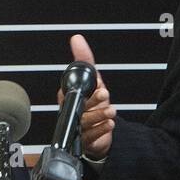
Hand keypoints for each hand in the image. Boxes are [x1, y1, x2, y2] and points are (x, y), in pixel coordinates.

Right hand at [68, 33, 113, 159]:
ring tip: (111, 111)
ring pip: (84, 122)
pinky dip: (101, 129)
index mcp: (69, 97)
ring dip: (99, 115)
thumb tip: (77, 39)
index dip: (83, 89)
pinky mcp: (85, 140)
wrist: (101, 129)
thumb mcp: (93, 80)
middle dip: (93, 101)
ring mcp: (77, 127)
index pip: (71, 92)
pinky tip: (110, 124)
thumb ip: (85, 60)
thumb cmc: (93, 103)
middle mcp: (70, 112)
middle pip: (77, 108)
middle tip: (105, 94)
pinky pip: (90, 137)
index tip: (97, 83)